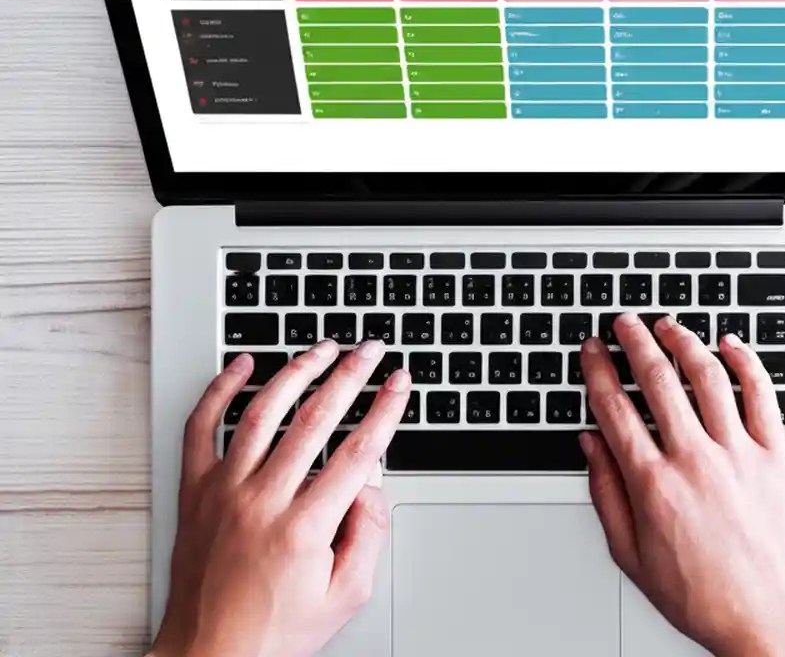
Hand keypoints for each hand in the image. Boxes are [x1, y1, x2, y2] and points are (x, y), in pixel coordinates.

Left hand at [150, 340, 407, 656]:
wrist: (209, 653)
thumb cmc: (274, 631)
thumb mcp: (345, 597)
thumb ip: (367, 538)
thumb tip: (371, 488)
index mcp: (304, 528)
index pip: (357, 452)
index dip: (385, 411)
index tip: (399, 383)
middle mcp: (262, 500)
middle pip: (315, 419)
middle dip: (350, 376)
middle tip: (370, 351)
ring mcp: (224, 491)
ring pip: (262, 412)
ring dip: (296, 372)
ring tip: (322, 348)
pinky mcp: (194, 491)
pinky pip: (201, 427)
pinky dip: (219, 390)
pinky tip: (242, 365)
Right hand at [578, 315, 784, 656]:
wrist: (766, 617)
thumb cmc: (702, 596)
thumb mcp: (631, 556)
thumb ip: (607, 494)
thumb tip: (591, 446)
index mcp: (653, 485)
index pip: (615, 409)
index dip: (598, 372)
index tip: (592, 352)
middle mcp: (694, 461)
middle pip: (658, 381)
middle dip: (634, 342)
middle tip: (624, 323)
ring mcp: (737, 455)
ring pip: (707, 377)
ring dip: (684, 342)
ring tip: (669, 326)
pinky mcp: (774, 457)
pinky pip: (761, 396)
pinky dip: (745, 363)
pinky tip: (731, 345)